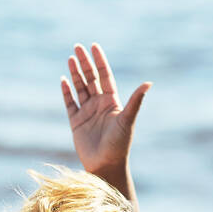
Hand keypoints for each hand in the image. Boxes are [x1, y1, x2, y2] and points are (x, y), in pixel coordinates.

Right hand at [59, 42, 149, 174]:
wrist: (105, 165)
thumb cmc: (119, 144)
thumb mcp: (127, 120)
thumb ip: (135, 100)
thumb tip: (148, 83)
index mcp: (112, 101)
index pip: (104, 76)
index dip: (99, 61)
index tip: (94, 46)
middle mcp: (99, 104)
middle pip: (90, 78)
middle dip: (84, 63)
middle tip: (77, 47)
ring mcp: (87, 112)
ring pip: (79, 88)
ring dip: (75, 73)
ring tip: (70, 58)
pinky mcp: (76, 122)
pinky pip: (70, 103)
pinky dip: (66, 92)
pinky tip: (63, 80)